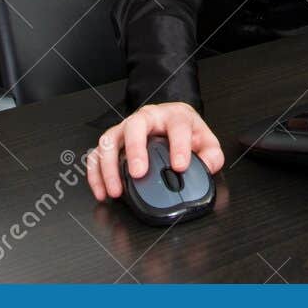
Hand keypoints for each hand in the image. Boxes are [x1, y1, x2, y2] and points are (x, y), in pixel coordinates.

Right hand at [85, 102, 223, 200]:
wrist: (172, 120)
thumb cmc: (186, 131)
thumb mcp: (206, 142)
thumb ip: (211, 156)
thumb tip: (206, 169)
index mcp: (174, 117)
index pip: (177, 126)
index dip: (179, 146)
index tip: (179, 166)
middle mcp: (147, 118)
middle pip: (136, 125)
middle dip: (135, 150)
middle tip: (139, 173)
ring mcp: (127, 128)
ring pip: (110, 139)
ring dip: (109, 166)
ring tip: (116, 190)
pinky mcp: (114, 140)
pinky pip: (97, 154)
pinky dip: (96, 173)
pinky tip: (102, 191)